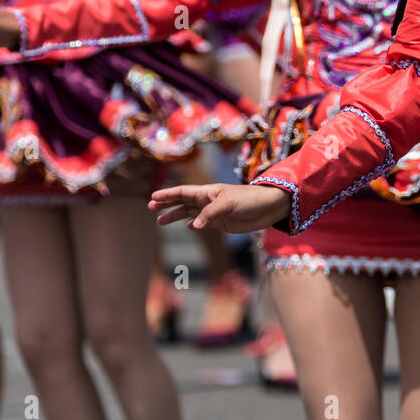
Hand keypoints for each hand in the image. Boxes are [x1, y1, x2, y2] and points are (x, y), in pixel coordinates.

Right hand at [148, 183, 291, 233]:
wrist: (268, 207)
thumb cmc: (249, 199)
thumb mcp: (228, 204)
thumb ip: (210, 214)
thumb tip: (193, 226)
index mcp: (208, 192)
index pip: (183, 192)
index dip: (168, 194)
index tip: (153, 196)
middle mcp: (208, 201)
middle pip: (182, 202)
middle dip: (166, 204)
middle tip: (150, 208)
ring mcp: (214, 212)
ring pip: (189, 213)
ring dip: (175, 216)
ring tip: (160, 222)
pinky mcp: (222, 223)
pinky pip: (203, 223)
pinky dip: (194, 224)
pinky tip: (188, 227)